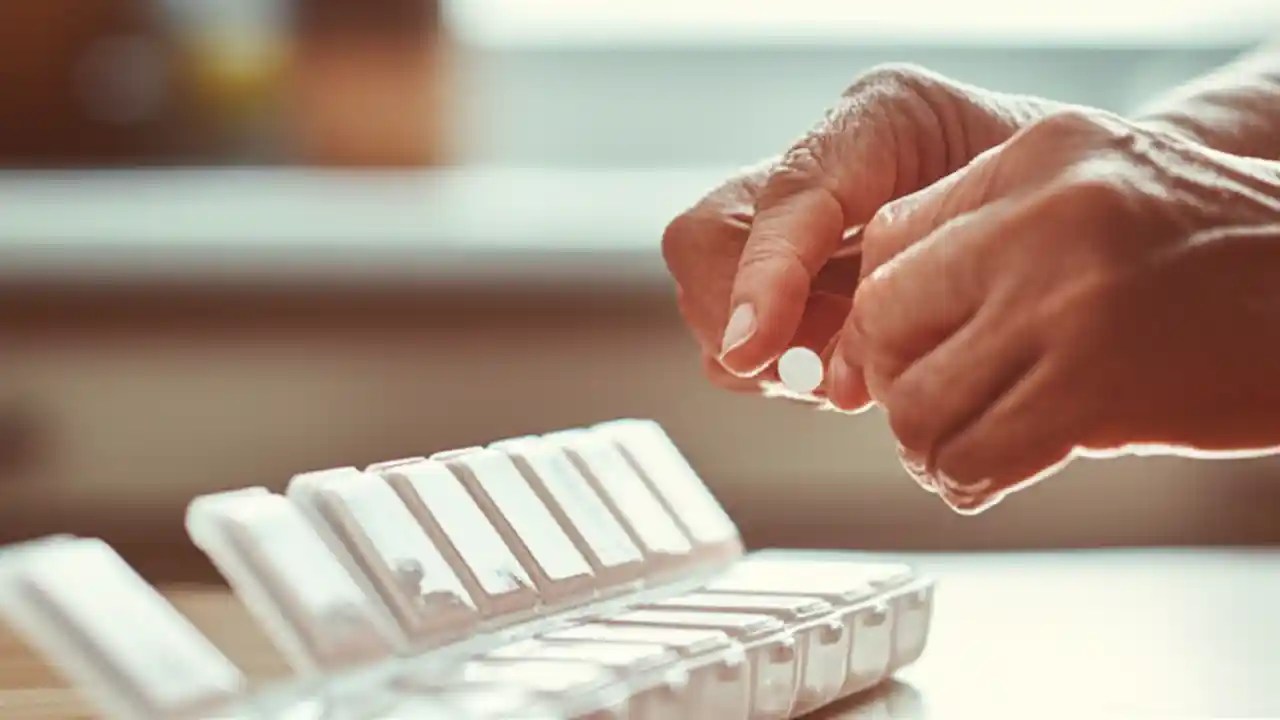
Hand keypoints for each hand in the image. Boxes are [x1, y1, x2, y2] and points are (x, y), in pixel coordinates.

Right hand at [662, 65, 1057, 399]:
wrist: (1103, 212)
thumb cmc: (1075, 208)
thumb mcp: (1023, 224)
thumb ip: (923, 279)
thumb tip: (828, 378)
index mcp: (882, 119)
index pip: (783, 195)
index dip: (762, 278)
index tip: (755, 351)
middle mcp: (825, 162)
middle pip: (704, 240)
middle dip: (745, 318)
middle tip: (817, 368)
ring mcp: (802, 220)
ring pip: (710, 296)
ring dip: (766, 350)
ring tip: (846, 366)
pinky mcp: (796, 277)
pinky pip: (745, 336)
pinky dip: (781, 365)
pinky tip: (842, 362)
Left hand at [832, 109, 1279, 511]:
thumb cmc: (1225, 255)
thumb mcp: (1103, 191)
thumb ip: (999, 230)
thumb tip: (890, 316)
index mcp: (1039, 156)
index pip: (888, 237)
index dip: (883, 311)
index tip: (903, 347)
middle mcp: (1042, 217)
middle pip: (885, 316)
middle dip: (893, 377)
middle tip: (925, 405)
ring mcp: (1066, 301)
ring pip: (918, 398)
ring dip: (925, 442)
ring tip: (957, 450)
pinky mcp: (1094, 388)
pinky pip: (973, 453)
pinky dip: (966, 479)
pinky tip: (988, 476)